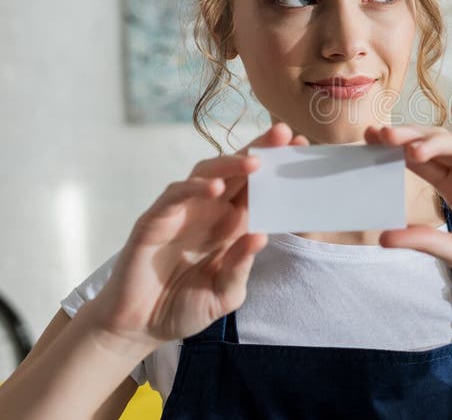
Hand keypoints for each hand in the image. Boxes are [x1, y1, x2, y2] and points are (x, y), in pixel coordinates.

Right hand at [87, 124, 308, 351]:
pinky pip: (174, 198)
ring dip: (229, 164)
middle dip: (259, 150)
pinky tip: (212, 188)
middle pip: (235, 171)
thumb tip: (260, 237)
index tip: (302, 147)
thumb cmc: (183, 307)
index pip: (257, 187)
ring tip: (254, 162)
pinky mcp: (154, 223)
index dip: (276, 166)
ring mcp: (181, 214)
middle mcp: (208, 212)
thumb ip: (240, 268)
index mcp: (231, 225)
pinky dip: (192, 188)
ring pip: (205, 174)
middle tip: (284, 133)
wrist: (139, 328)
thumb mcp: (224, 293)